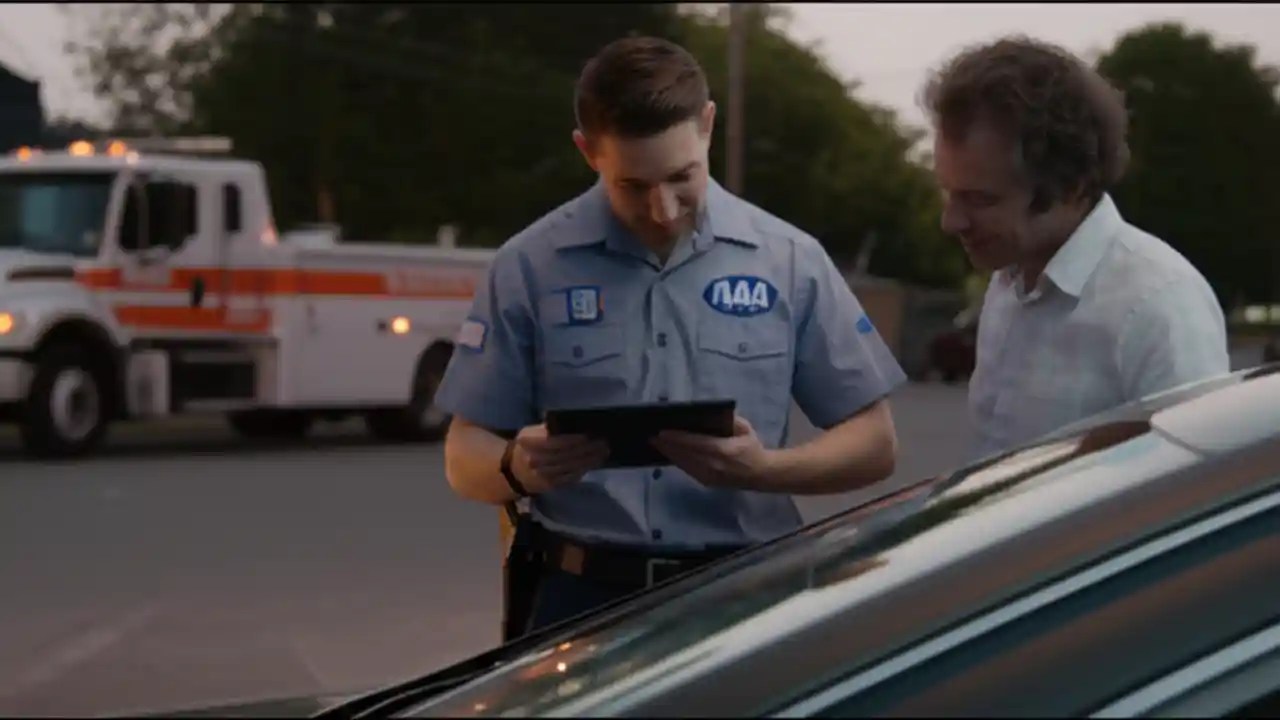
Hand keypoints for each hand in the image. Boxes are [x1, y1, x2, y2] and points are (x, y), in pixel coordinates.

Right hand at [512, 424, 609, 494]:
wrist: (513, 471)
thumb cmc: (528, 446)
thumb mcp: (531, 432)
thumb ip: (549, 428)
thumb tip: (574, 423)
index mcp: (531, 442)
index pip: (556, 441)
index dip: (575, 439)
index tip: (591, 434)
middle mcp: (536, 460)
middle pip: (567, 454)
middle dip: (588, 449)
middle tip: (604, 443)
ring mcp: (543, 475)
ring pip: (571, 467)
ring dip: (590, 460)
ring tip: (603, 453)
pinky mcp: (550, 486)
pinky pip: (570, 478)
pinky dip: (583, 470)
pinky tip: (593, 464)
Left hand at [650, 414, 774, 489]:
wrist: (761, 475)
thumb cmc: (752, 448)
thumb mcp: (745, 429)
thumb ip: (731, 420)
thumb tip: (712, 413)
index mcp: (723, 450)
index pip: (695, 443)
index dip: (677, 438)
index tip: (662, 432)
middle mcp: (713, 465)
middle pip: (685, 454)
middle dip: (667, 446)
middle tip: (651, 436)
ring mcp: (709, 476)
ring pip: (684, 464)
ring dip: (669, 454)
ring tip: (656, 444)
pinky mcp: (706, 482)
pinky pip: (688, 470)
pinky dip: (677, 461)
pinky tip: (669, 454)